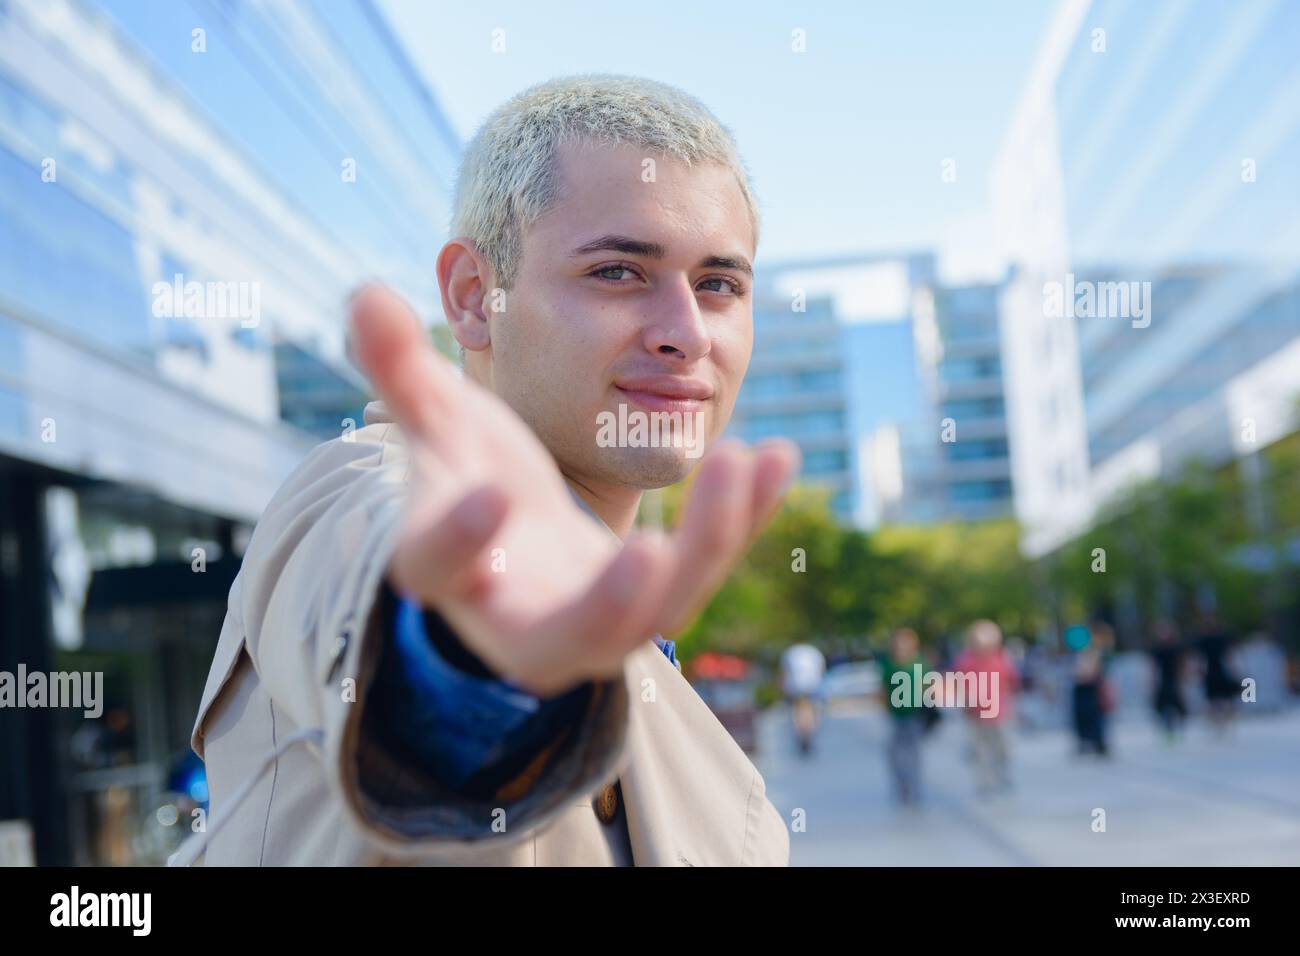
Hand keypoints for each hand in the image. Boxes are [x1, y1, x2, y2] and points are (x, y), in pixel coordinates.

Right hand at [349, 285, 798, 696]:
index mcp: (451, 568)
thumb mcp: (438, 426)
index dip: (458, 542)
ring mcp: (595, 621)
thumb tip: (362, 293)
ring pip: (658, 610)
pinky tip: (778, 458)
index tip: (490, 498)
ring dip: (705, 543)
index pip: (439, 570)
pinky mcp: (653, 600)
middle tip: (652, 557)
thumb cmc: (466, 480)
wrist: (517, 541)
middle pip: (565, 637)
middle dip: (610, 605)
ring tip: (740, 460)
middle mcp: (522, 614)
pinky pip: (706, 565)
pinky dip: (742, 518)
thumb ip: (402, 370)